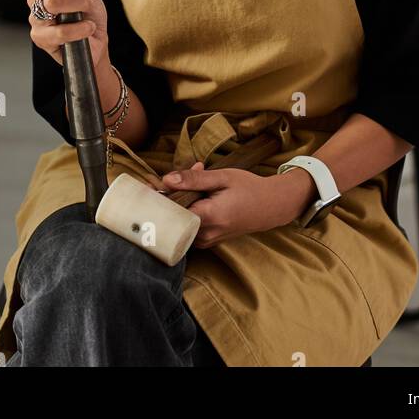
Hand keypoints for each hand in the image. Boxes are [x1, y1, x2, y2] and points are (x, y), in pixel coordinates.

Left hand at [159, 163, 310, 247]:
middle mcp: (204, 234)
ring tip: (190, 180)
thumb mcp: (223, 177)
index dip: (157, 198)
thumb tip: (166, 180)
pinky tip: (197, 193)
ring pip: (179, 222)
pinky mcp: (206, 241)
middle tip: (170, 178)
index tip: (146, 185)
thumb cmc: (248, 188)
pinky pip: (187, 226)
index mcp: (208, 217)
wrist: (271, 207)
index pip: (171, 212)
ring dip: (178, 202)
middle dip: (168, 196)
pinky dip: (187, 209)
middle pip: (172, 217)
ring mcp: (205, 241)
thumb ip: (194, 179)